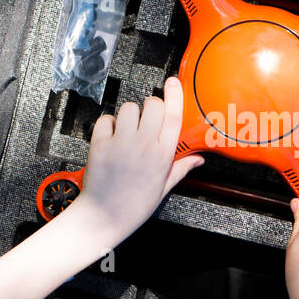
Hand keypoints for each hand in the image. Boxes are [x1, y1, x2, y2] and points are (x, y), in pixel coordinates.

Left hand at [74, 77, 202, 245]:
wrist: (104, 216)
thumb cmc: (133, 205)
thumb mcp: (163, 187)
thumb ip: (181, 168)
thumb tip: (197, 160)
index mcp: (162, 156)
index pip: (174, 116)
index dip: (175, 95)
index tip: (173, 83)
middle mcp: (143, 145)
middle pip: (153, 105)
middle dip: (151, 106)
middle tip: (147, 118)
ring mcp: (121, 143)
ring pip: (129, 108)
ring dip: (129, 114)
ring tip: (127, 129)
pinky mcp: (101, 144)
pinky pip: (106, 119)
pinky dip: (108, 123)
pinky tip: (111, 135)